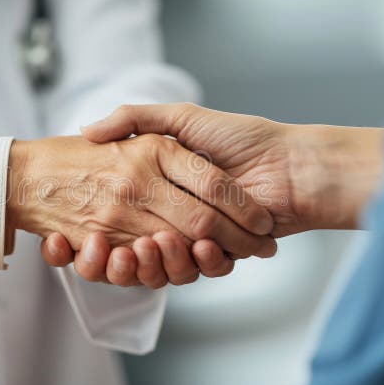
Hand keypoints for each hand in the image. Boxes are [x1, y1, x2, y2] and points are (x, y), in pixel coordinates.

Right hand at [41, 104, 383, 287]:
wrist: (295, 164)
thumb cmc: (243, 137)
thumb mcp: (181, 117)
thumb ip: (135, 118)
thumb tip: (88, 130)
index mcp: (167, 181)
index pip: (128, 207)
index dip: (109, 219)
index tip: (91, 226)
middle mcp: (182, 210)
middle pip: (145, 240)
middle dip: (131, 247)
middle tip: (116, 247)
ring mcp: (205, 233)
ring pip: (171, 259)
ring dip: (162, 259)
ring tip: (157, 246)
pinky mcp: (227, 252)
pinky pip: (204, 267)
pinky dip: (200, 262)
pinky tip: (202, 247)